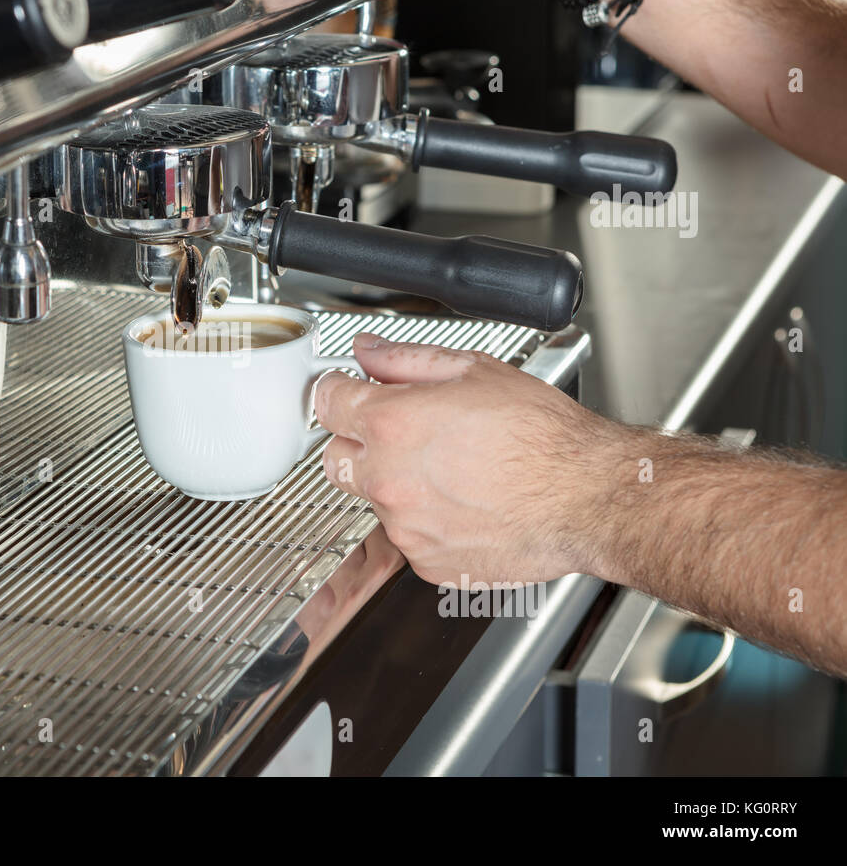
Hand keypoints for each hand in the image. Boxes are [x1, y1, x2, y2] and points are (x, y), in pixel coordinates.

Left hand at [315, 334, 626, 585]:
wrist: (586, 498)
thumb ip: (406, 360)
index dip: (338, 391)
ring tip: (451, 470)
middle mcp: (389, 480)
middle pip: (336, 457)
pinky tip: (463, 502)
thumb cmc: (544, 438)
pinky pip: (406, 536)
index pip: (325, 403)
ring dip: (396, 484)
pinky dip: (425, 521)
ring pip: (373, 500)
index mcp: (392, 425)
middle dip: (358, 442)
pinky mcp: (426, 562)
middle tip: (400, 433)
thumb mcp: (474, 371)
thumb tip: (369, 351)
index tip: (348, 392)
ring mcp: (405, 526)